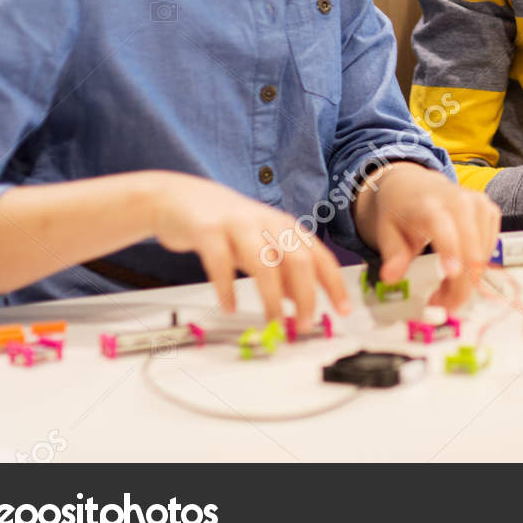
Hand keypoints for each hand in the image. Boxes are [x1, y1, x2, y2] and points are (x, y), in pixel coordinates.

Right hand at [143, 172, 350, 325]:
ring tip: (273, 322)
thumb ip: (281, 269)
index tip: (344, 310)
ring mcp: (238, 224)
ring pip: (264, 262)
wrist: (177, 197)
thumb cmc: (224, 224)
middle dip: (306, 296)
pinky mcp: (208, 230)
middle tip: (304, 325)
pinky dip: (227, 288)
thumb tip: (300, 299)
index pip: (320, 256)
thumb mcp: (260, 244)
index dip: (334, 284)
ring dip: (272, 297)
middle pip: (298, 260)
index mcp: (285, 226)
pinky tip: (229, 307)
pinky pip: (221, 262)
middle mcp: (267, 222)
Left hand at [355, 162, 499, 310]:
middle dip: (460, 286)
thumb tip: (391, 278)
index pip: (443, 225)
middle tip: (441, 305)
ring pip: (483, 255)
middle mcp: (459, 200)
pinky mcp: (490, 211)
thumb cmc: (400, 210)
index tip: (451, 275)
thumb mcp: (386, 232)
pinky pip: (489, 250)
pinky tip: (459, 267)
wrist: (414, 184)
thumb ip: (393, 255)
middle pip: (470, 248)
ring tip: (444, 288)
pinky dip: (476, 267)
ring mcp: (478, 204)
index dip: (450, 250)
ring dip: (467, 281)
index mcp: (428, 204)